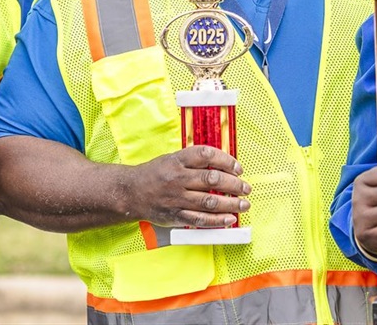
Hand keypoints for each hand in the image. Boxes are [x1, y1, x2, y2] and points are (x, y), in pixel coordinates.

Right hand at [125, 144, 250, 227]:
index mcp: (177, 161)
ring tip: (243, 204)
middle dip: (234, 184)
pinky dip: (217, 221)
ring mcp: (176, 198)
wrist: (131, 192)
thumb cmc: (153, 174)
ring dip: (231, 203)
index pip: (206, 155)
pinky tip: (229, 219)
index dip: (226, 160)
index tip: (238, 167)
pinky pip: (200, 220)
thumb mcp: (171, 159)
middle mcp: (177, 178)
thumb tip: (222, 165)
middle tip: (246, 187)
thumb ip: (193, 161)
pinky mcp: (175, 216)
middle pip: (212, 180)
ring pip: (209, 201)